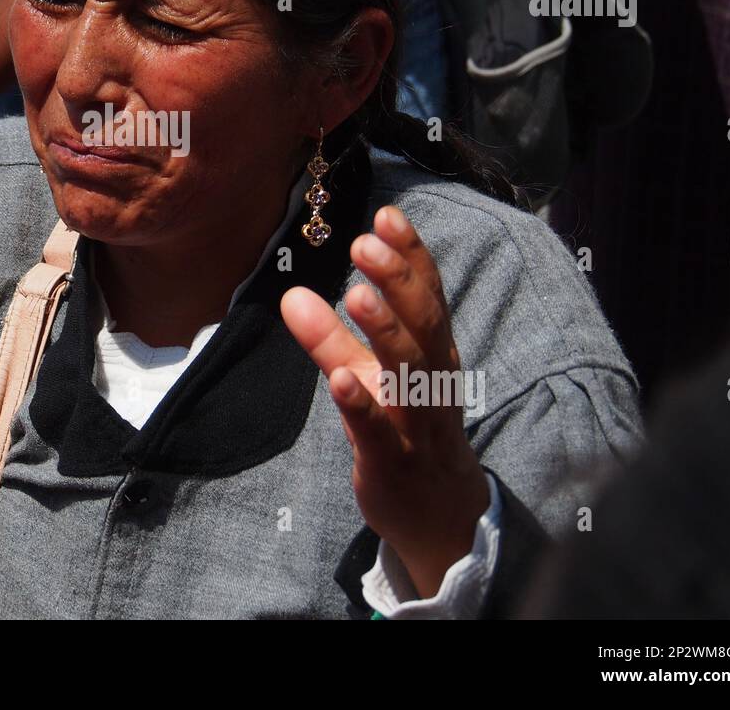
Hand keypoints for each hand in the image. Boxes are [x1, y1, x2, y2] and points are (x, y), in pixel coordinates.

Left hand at [281, 206, 489, 598]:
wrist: (438, 515)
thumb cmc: (404, 431)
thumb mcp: (371, 376)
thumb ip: (332, 337)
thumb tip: (291, 293)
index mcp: (433, 352)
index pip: (428, 295)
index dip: (410, 255)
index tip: (386, 214)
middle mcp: (432, 381)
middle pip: (423, 325)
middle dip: (397, 282)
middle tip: (364, 243)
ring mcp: (417, 423)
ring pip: (409, 374)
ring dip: (384, 332)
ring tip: (354, 294)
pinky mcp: (395, 462)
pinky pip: (380, 433)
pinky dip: (362, 406)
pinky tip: (340, 381)